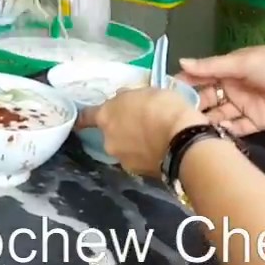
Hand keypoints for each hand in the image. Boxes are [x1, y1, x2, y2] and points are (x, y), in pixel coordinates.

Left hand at [79, 87, 206, 175]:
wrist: (183, 140)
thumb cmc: (164, 108)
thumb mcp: (146, 91)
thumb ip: (129, 98)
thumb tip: (122, 99)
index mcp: (106, 115)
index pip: (86, 117)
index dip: (84, 118)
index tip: (80, 121)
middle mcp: (108, 140)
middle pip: (110, 133)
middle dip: (122, 130)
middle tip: (143, 124)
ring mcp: (122, 158)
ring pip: (125, 148)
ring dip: (135, 145)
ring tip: (156, 139)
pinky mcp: (138, 173)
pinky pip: (139, 160)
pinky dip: (146, 157)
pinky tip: (161, 151)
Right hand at [177, 47, 264, 134]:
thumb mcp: (244, 63)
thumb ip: (212, 66)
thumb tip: (181, 62)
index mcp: (230, 68)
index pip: (201, 76)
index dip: (184, 83)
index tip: (164, 94)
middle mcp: (235, 86)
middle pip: (208, 97)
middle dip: (192, 105)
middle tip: (172, 117)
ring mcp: (245, 105)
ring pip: (219, 114)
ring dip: (206, 120)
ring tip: (187, 130)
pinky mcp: (257, 123)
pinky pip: (236, 128)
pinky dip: (223, 132)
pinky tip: (208, 137)